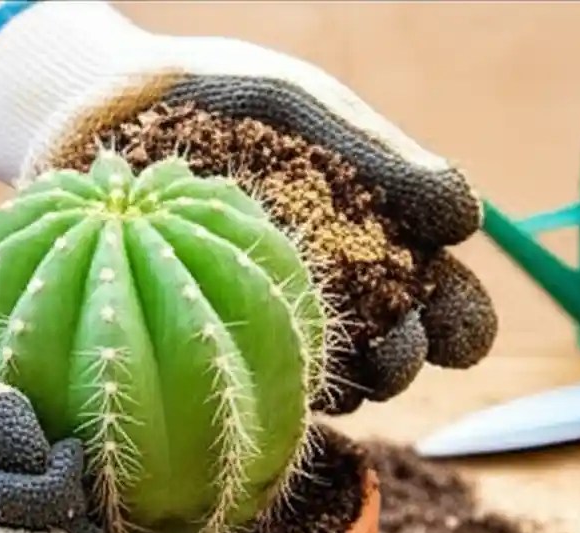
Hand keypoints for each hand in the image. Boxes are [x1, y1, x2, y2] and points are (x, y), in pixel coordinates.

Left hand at [0, 2, 497, 412]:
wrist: (113, 103)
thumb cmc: (220, 96)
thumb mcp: (305, 108)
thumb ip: (382, 156)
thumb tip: (466, 219)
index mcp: (380, 242)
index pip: (446, 304)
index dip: (461, 325)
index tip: (454, 329)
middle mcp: (336, 295)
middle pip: (396, 358)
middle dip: (402, 363)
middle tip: (394, 351)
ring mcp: (272, 326)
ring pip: (328, 384)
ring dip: (339, 387)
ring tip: (332, 364)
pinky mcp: (208, 345)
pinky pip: (249, 388)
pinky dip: (263, 389)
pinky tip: (260, 370)